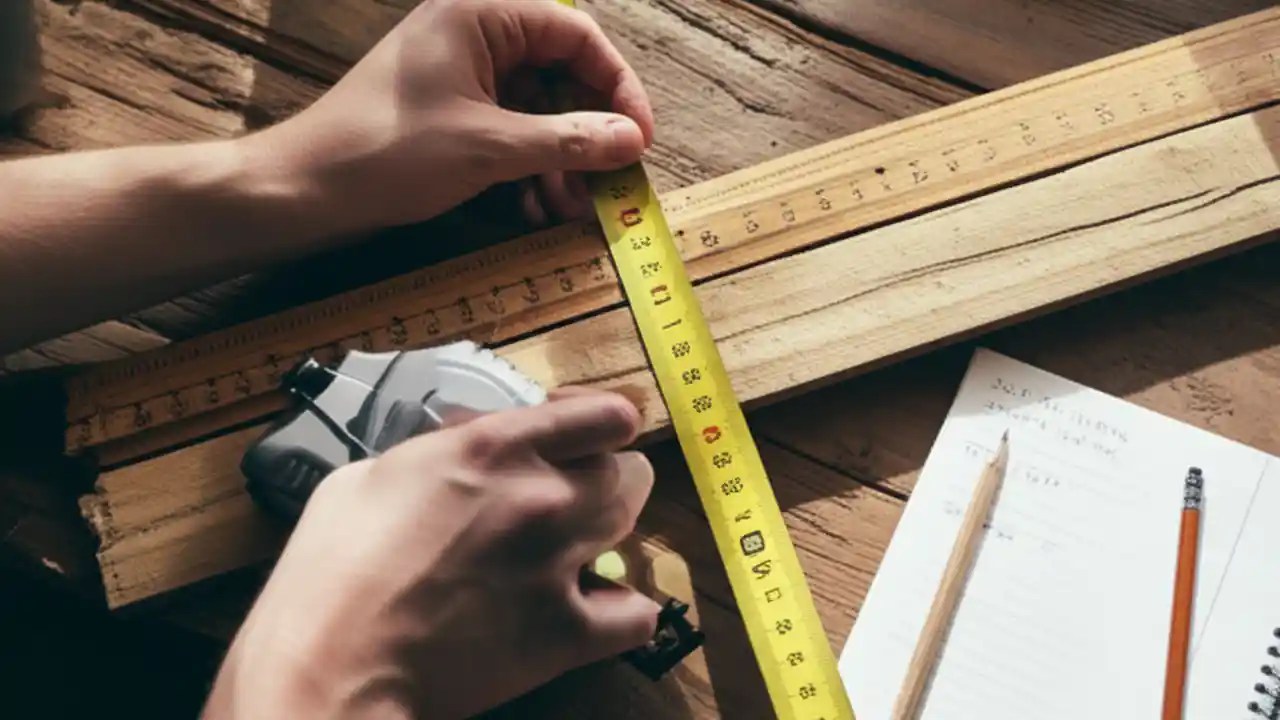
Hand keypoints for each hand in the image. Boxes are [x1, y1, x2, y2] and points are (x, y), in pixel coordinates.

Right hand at [202, 387, 659, 719]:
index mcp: (495, 447)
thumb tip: (459, 452)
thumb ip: (435, 456)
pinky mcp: (566, 631)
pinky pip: (635, 615)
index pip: (602, 416)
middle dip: (605, 478)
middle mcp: (542, 495)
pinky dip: (622, 612)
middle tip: (572, 497)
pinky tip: (595, 612)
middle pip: (626, 471)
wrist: (332, 661)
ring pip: (631, 526)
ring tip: (575, 546)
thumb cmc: (331, 568)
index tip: (583, 435)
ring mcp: (560, 563)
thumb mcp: (371, 475)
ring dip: (608, 531)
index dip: (599, 425)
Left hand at [247, 0, 654, 235]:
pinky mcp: (447, 112)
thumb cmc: (387, 152)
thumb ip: (568, 141)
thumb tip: (632, 140)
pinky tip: (535, 208)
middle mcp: (473, 34)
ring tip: (571, 207)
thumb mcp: (490, 148)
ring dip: (559, 159)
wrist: (304, 188)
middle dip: (586, 132)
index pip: (575, 35)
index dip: (616, 86)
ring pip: (535, 109)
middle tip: (609, 180)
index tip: (639, 137)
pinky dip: (527, 167)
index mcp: (481, 15)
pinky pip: (507, 131)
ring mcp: (459, 74)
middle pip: (559, 74)